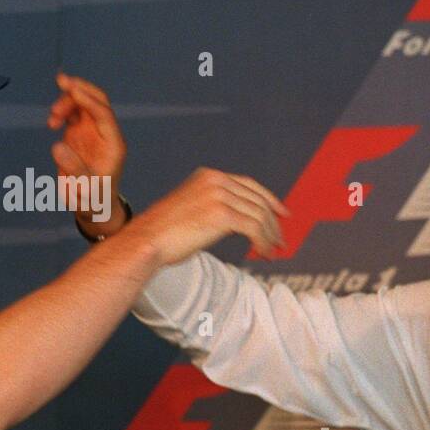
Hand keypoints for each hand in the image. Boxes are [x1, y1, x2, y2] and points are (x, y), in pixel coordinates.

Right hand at [48, 72, 127, 232]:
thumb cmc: (94, 201)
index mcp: (113, 145)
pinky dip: (62, 110)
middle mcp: (105, 134)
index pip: (104, 114)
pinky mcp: (79, 133)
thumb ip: (73, 169)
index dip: (89, 100)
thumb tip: (58, 146)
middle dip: (79, 90)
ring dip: (67, 102)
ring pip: (83, 104)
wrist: (93, 206)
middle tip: (61, 82)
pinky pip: (73, 113)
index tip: (72, 91)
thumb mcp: (85, 192)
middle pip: (96, 101)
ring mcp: (92, 132)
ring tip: (52, 118)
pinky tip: (52, 120)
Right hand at [118, 167, 290, 267]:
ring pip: (259, 215)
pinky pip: (254, 228)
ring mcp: (219, 196)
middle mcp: (216, 181)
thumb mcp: (190, 208)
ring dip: (270, 235)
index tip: (282, 214)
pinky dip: (263, 242)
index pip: (249, 184)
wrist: (147, 241)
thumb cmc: (164, 233)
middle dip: (273, 222)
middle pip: (257, 200)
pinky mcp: (221, 215)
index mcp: (208, 176)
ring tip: (272, 251)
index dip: (269, 199)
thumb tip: (240, 221)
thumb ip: (214, 206)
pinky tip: (263, 253)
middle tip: (280, 240)